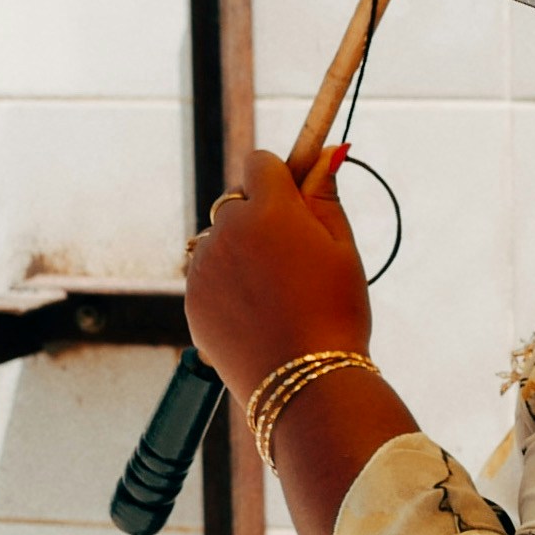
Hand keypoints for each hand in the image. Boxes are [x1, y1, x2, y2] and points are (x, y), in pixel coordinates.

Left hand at [183, 147, 370, 393]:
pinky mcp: (191, 298)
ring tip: (273, 293)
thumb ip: (326, 196)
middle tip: (291, 257)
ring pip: (219, 239)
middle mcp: (229, 229)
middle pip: (236, 201)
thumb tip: (327, 152)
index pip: (259, 162)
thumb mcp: (343, 249)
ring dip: (238, 250)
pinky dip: (225, 284)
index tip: (294, 201)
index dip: (279, 178)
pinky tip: (254, 313)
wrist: (305, 383)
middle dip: (259, 215)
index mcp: (271, 208)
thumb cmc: (336, 313)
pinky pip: (206, 274)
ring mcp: (205, 265)